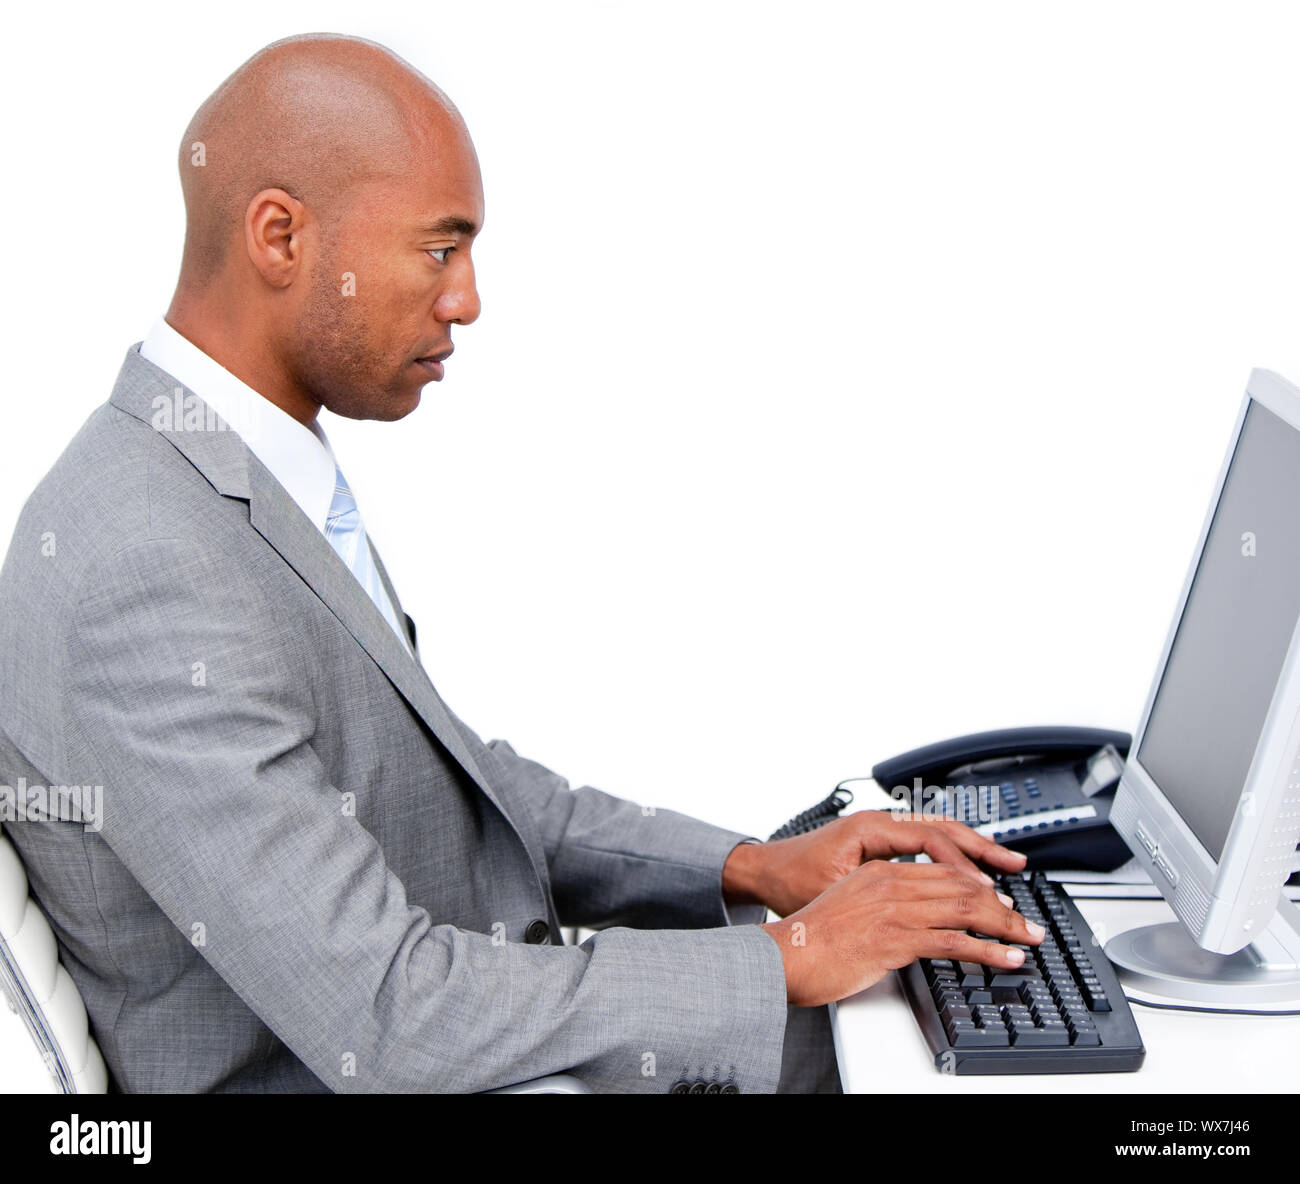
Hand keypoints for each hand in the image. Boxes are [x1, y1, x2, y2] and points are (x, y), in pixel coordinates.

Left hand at [723, 809, 1027, 918]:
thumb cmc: (791, 882)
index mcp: (869, 828)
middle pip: (942, 829)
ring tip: (1007, 862)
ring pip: (938, 832)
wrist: (764, 871)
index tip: (984, 889)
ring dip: (973, 847)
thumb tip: (915, 904)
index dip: (961, 865)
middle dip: (982, 848)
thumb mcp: (835, 890)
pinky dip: (953, 852)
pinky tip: (972, 866)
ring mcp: (881, 829)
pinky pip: (926, 841)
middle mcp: (878, 823)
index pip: (929, 840)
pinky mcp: (880, 842)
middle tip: (1015, 866)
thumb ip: (877, 891)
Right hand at [759, 858, 1044, 1006]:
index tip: (1001, 900)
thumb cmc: (811, 938)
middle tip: (1028, 921)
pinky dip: (988, 950)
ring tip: (1029, 938)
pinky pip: (955, 942)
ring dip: (1006, 925)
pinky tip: (1007, 957)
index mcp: (879, 870)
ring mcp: (895, 909)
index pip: (942, 870)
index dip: (978, 885)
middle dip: (1003, 905)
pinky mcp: (897, 938)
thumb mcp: (848, 904)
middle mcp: (891, 883)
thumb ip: (880, 901)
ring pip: (966, 909)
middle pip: (961, 886)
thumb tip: (909, 918)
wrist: (787, 955)